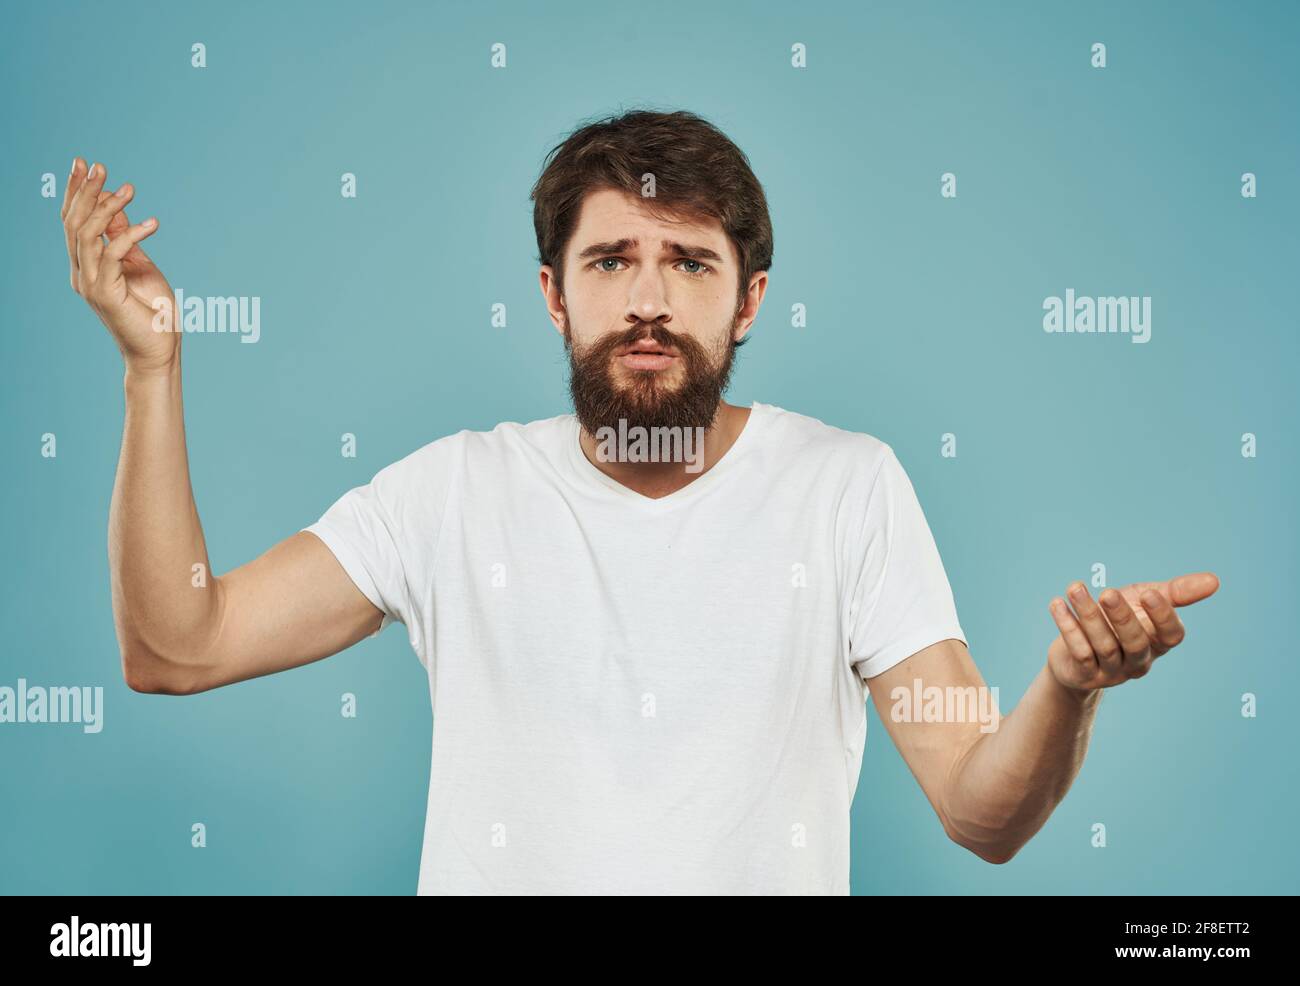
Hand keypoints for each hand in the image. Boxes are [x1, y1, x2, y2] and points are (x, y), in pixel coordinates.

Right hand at [61, 157, 177, 373]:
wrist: (159, 351)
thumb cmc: (154, 312)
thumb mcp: (140, 265)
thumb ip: (125, 238)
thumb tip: (117, 207)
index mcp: (87, 266)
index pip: (73, 222)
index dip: (76, 192)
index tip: (85, 164)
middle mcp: (81, 273)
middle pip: (73, 223)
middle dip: (84, 191)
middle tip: (98, 165)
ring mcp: (90, 284)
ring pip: (86, 234)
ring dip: (107, 207)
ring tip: (129, 189)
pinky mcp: (105, 294)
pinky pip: (113, 254)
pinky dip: (132, 235)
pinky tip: (153, 224)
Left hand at [1047, 572, 1219, 691]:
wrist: (1075, 653)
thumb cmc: (1116, 619)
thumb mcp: (1143, 600)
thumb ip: (1175, 592)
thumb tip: (1215, 580)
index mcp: (1158, 643)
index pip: (1171, 636)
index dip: (1163, 617)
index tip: (1150, 593)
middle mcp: (1139, 660)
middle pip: (1136, 643)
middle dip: (1123, 617)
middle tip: (1108, 592)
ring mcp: (1111, 670)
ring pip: (1104, 645)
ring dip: (1089, 615)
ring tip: (1075, 588)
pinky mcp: (1084, 674)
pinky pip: (1078, 651)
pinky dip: (1067, 627)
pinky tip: (1057, 604)